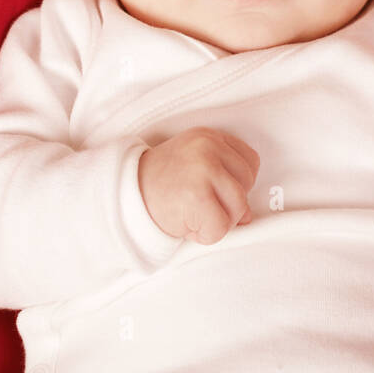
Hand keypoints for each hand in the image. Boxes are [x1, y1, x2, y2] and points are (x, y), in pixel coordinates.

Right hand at [137, 127, 259, 244]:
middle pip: (247, 184)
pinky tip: (185, 225)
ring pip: (239, 207)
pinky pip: (220, 227)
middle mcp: (208, 148)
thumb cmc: (159, 186)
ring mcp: (203, 169)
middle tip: (199, 206)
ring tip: (191, 215)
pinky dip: (205, 235)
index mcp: (209, 137)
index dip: (237, 184)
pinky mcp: (197, 196)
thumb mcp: (193, 170)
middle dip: (229, 203)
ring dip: (218, 221)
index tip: (214, 191)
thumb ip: (224, 182)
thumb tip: (248, 214)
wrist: (123, 197)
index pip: (250, 162)